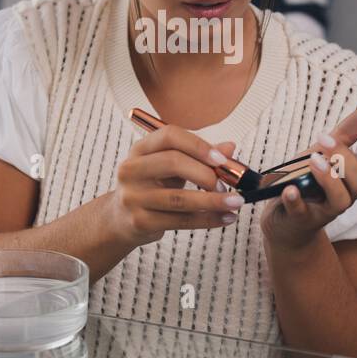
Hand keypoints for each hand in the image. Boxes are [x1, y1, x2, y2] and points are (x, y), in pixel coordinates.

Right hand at [106, 125, 243, 249]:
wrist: (120, 218)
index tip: (222, 159)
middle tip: (227, 184)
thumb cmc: (152, 187)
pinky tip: (225, 217)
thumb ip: (199, 156)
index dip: (198, 145)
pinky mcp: (140, 221)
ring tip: (235, 202)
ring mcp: (133, 197)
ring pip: (179, 198)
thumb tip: (230, 148)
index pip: (169, 136)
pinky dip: (208, 219)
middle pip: (172, 163)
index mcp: (140, 149)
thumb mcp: (171, 167)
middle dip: (206, 174)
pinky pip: (180, 221)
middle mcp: (131, 170)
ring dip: (213, 201)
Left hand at [260, 104, 356, 250]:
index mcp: (354, 178)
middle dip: (347, 159)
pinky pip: (302, 212)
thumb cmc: (310, 180)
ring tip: (312, 160)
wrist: (284, 217)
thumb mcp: (327, 151)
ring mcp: (325, 210)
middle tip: (324, 139)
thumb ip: (349, 131)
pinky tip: (290, 189)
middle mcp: (346, 196)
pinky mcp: (302, 219)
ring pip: (341, 200)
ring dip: (328, 177)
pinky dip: (296, 200)